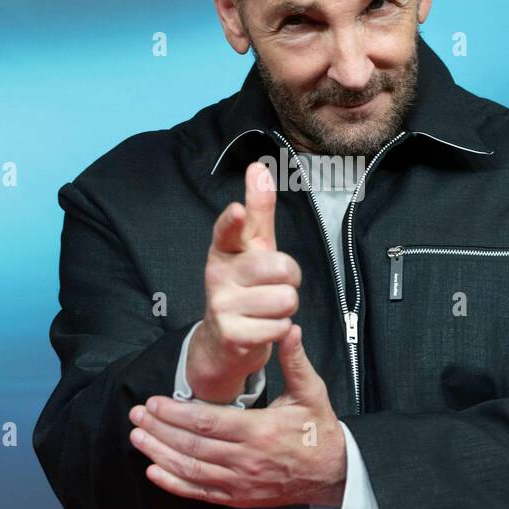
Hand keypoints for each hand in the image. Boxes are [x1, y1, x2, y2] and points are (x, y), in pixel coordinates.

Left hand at [130, 323, 346, 508]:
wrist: (332, 473)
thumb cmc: (319, 431)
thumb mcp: (312, 392)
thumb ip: (295, 361)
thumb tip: (288, 329)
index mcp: (260, 431)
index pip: (207, 421)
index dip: (176, 413)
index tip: (154, 402)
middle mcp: (246, 459)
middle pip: (192, 445)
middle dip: (158, 429)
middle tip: (136, 415)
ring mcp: (240, 482)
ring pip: (190, 469)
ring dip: (159, 454)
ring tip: (137, 437)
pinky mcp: (238, 497)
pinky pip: (199, 492)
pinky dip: (174, 483)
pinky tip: (154, 471)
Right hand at [186, 161, 301, 403]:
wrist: (224, 340)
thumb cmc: (245, 284)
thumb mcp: (252, 246)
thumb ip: (258, 209)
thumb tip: (258, 168)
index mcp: (224, 249)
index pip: (227, 231)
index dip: (234, 221)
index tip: (238, 210)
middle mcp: (218, 275)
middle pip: (279, 267)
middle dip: (291, 277)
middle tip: (277, 283)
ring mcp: (222, 305)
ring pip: (285, 299)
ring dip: (287, 306)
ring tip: (269, 308)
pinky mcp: (232, 334)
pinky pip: (280, 326)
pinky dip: (281, 329)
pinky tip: (264, 327)